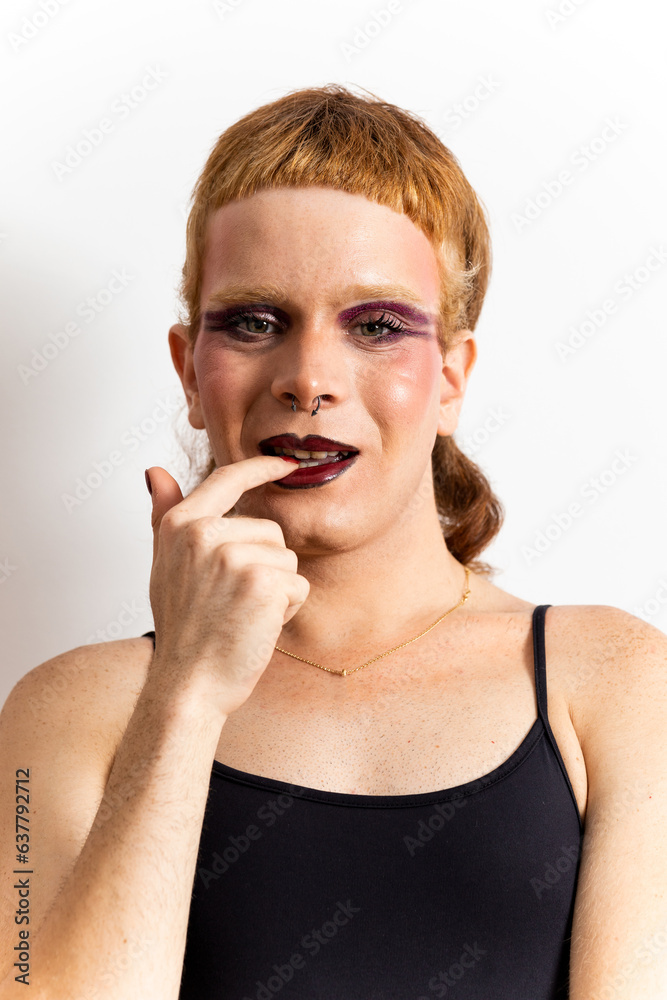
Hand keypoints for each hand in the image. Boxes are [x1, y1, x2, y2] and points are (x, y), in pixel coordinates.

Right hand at [145, 456, 308, 715]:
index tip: (285, 463)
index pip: (226, 479)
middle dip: (266, 566)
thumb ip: (163, 516)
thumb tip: (155, 471)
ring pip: (287, 559)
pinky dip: (288, 610)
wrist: (189, 685)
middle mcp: (204, 534)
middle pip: (270, 531)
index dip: (259, 468)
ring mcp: (233, 556)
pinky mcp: (263, 582)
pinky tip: (258, 626)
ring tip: (244, 614)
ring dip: (278, 589)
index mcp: (180, 525)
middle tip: (234, 601)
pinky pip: (299, 585)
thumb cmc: (183, 629)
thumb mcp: (164, 566)